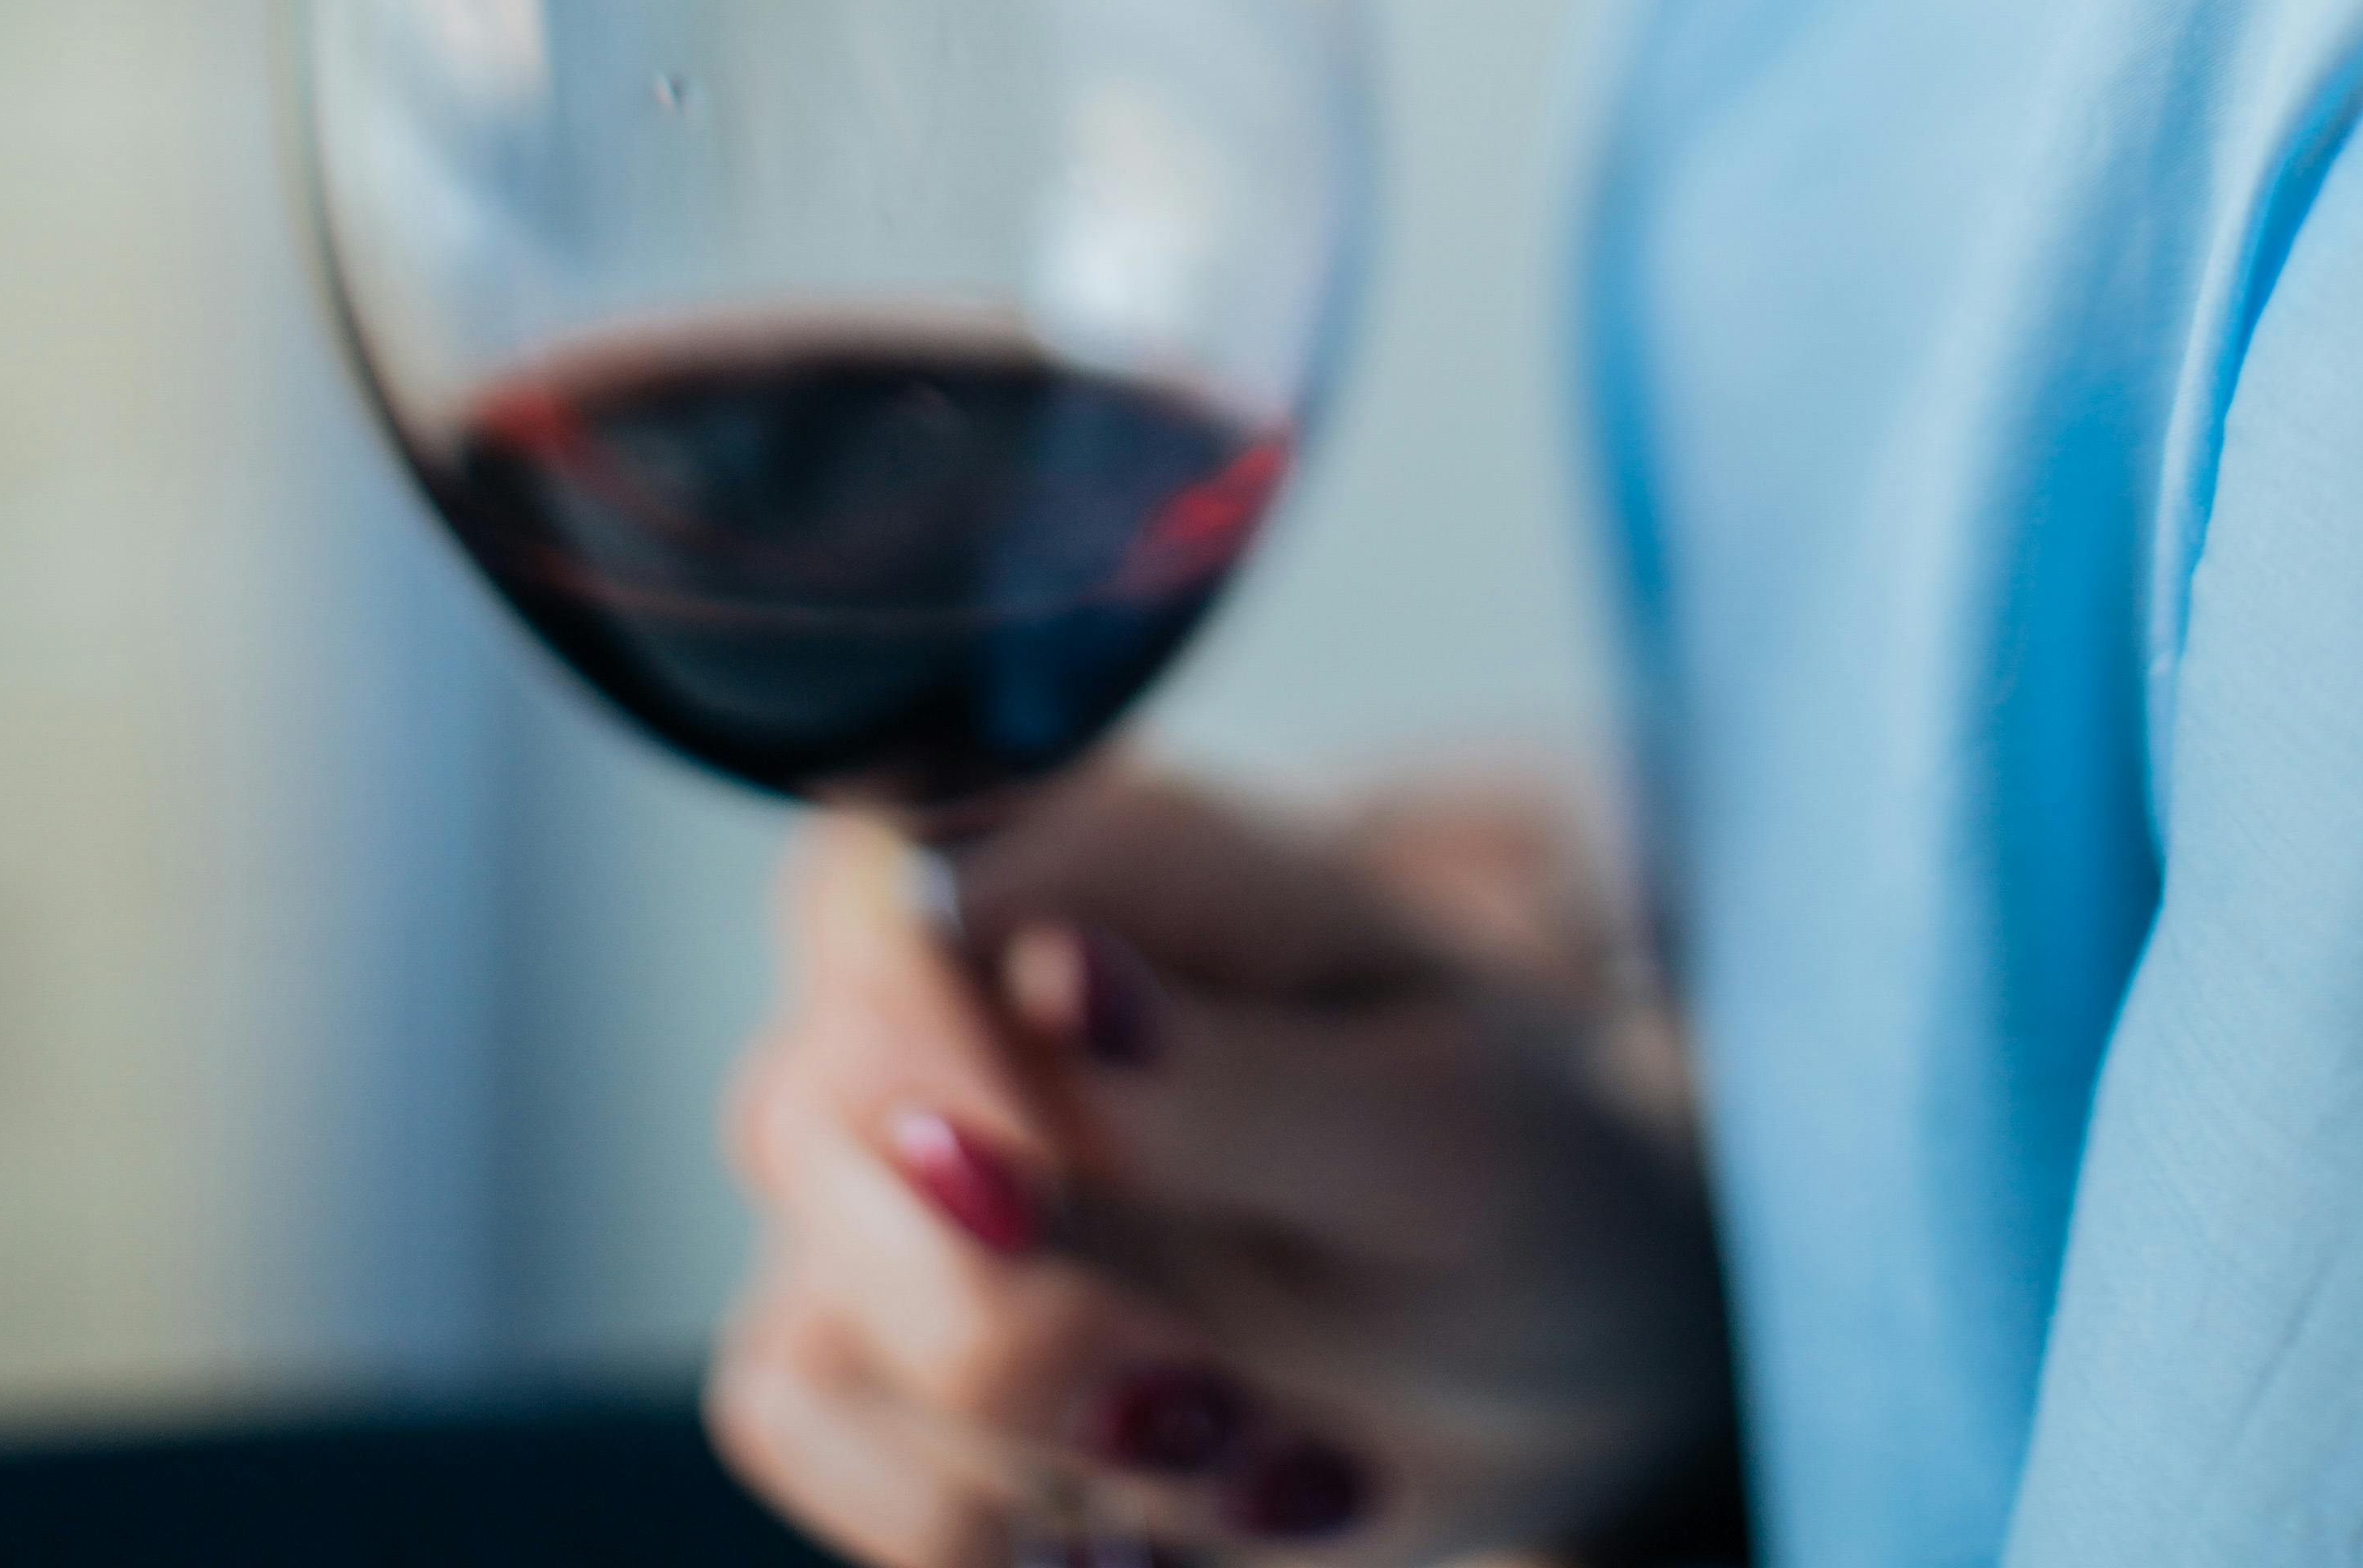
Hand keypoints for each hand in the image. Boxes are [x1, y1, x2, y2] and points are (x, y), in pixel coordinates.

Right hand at [708, 765, 1737, 1567]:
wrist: (1563, 1348)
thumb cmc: (1526, 1183)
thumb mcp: (1443, 1138)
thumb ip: (1241, 1076)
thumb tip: (1055, 979)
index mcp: (1110, 861)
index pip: (884, 902)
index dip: (925, 1062)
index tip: (1045, 1209)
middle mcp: (973, 994)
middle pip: (803, 1124)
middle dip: (991, 1323)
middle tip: (1208, 1404)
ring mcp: (917, 1174)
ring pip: (799, 1333)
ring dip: (1004, 1456)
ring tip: (1230, 1465)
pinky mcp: (899, 1339)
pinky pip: (824, 1449)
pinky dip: (970, 1528)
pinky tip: (1143, 1531)